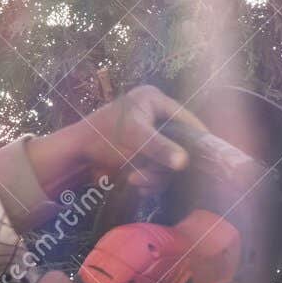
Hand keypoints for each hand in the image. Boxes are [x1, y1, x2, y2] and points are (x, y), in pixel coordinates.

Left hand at [39, 84, 207, 194]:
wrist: (74, 157)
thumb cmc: (102, 138)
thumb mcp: (134, 140)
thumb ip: (160, 149)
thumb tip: (185, 162)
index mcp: (154, 100)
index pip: (186, 118)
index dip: (197, 138)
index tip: (208, 157)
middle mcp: (154, 116)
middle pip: (179, 145)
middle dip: (165, 165)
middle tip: (150, 174)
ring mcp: (149, 136)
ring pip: (168, 162)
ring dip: (154, 176)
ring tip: (134, 179)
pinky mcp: (142, 154)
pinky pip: (157, 170)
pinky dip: (148, 180)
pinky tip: (133, 182)